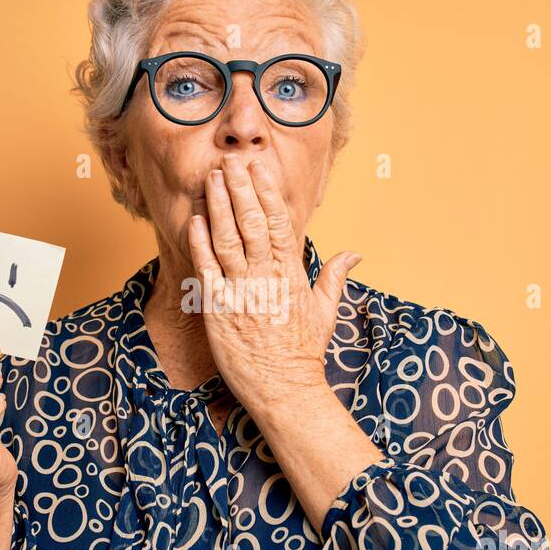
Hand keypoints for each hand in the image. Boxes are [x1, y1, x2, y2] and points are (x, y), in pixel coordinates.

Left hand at [186, 152, 361, 415]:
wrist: (284, 389)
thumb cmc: (303, 353)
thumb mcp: (326, 312)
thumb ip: (335, 277)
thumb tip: (355, 253)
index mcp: (292, 274)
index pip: (280, 223)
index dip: (268, 192)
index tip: (259, 167)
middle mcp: (267, 278)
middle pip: (253, 223)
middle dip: (240, 189)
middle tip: (230, 160)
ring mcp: (242, 292)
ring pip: (228, 239)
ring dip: (219, 206)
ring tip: (212, 178)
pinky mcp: (219, 309)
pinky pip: (207, 269)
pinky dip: (200, 242)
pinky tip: (195, 219)